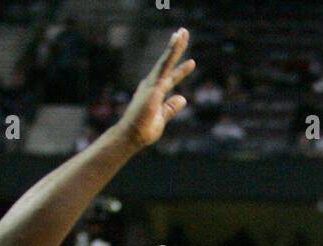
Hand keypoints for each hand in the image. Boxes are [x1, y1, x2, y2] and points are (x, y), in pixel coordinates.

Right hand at [117, 29, 195, 149]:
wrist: (131, 136)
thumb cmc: (143, 130)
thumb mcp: (161, 118)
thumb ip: (171, 108)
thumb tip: (183, 98)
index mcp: (155, 92)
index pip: (171, 78)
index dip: (181, 71)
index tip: (192, 63)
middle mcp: (152, 84)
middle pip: (167, 63)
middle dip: (176, 48)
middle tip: (184, 32)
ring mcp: (152, 84)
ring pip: (165, 61)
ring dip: (174, 46)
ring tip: (182, 32)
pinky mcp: (153, 87)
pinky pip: (164, 67)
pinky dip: (170, 54)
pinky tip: (176, 43)